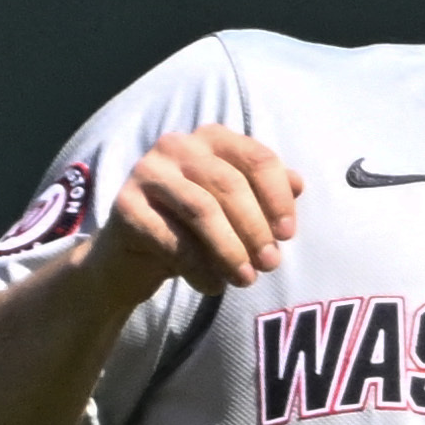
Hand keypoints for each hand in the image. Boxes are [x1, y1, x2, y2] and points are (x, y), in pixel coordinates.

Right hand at [90, 124, 300, 298]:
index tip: (288, 235)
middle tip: (271, 264)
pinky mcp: (125, 206)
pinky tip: (213, 286)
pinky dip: (199, 268)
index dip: (277, 198)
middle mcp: (176, 145)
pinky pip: (172, 239)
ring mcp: (147, 172)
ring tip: (246, 279)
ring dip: (231, 249)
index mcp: (211, 138)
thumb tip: (298, 184)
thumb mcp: (234, 210)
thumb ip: (265, 193)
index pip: (257, 159)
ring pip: (202, 209)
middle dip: (256, 228)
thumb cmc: (192, 228)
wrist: (132, 259)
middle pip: (230, 184)